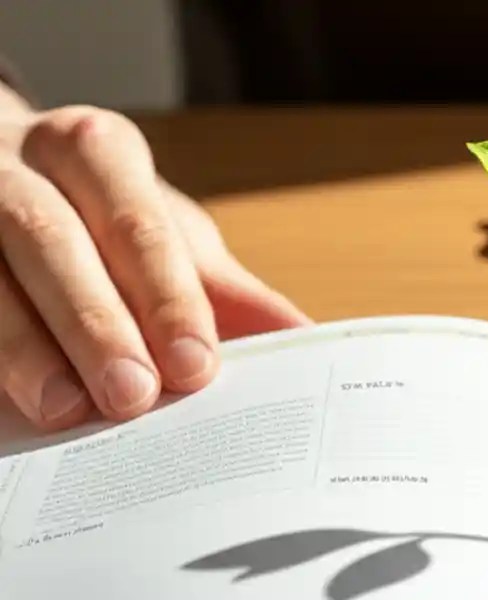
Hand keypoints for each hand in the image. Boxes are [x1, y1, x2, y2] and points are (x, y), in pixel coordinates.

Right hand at [0, 98, 309, 430]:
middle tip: (134, 397)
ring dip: (24, 347)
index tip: (197, 364)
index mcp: (94, 151)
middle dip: (95, 324)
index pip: (137, 222)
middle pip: (52, 241)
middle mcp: (16, 167)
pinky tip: (11, 401)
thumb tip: (307, 339)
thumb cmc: (95, 214)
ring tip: (65, 410)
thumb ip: (225, 288)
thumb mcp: (166, 235)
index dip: (167, 296)